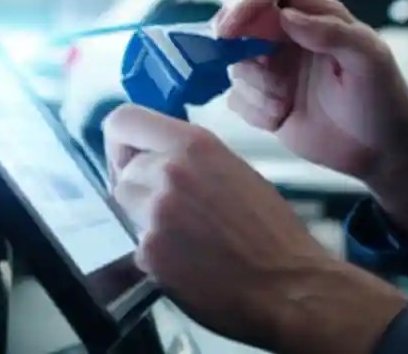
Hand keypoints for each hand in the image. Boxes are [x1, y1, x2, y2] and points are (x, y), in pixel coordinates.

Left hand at [105, 105, 407, 352]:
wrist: (290, 286)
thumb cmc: (272, 233)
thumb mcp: (234, 172)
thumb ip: (189, 160)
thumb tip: (155, 161)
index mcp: (194, 146)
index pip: (122, 121)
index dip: (117, 142)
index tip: (126, 158)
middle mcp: (169, 173)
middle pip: (124, 172)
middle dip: (140, 189)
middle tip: (169, 210)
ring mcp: (155, 214)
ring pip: (125, 207)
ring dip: (143, 219)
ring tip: (182, 236)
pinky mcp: (149, 253)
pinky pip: (136, 246)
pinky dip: (155, 255)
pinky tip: (186, 263)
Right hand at [214, 0, 407, 235]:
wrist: (381, 152)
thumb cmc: (384, 100)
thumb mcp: (370, 60)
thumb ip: (332, 32)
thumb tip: (287, 16)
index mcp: (317, 18)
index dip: (248, 2)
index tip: (230, 27)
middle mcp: (290, 39)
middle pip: (242, 22)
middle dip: (231, 39)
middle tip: (229, 55)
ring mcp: (274, 71)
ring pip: (236, 65)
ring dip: (254, 87)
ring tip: (285, 104)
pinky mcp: (264, 103)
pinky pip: (236, 99)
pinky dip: (253, 110)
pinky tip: (281, 119)